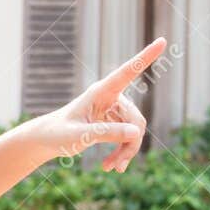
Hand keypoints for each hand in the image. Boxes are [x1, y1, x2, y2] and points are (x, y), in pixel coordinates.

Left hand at [27, 37, 164, 171]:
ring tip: (111, 168)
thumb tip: (138, 133)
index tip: (162, 40)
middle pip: (136, 119)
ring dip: (126, 152)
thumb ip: (106, 133)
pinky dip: (123, 152)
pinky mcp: (114, 122)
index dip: (145, 57)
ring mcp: (114, 109)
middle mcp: (111, 97)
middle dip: (130, 144)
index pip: (127, 72)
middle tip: (117, 166)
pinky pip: (129, 137)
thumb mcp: (80, 136)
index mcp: (100, 91)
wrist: (48, 140)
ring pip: (135, 131)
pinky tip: (112, 167)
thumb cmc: (58, 134)